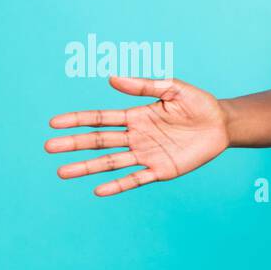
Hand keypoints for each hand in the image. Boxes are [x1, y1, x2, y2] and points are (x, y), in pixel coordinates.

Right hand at [45, 75, 229, 195]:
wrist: (222, 124)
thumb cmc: (198, 103)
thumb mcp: (173, 88)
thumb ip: (144, 85)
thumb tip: (112, 78)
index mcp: (136, 116)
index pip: (100, 119)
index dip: (78, 120)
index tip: (54, 123)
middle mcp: (136, 137)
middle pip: (99, 141)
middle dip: (74, 144)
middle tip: (49, 147)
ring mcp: (147, 154)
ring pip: (111, 162)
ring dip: (87, 167)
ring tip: (62, 172)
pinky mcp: (161, 170)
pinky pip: (135, 179)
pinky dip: (118, 185)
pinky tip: (98, 190)